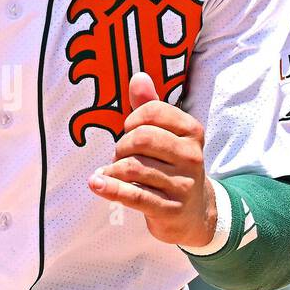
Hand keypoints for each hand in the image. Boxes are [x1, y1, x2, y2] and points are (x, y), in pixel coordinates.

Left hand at [87, 72, 216, 249]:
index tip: (130, 131)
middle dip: (121, 145)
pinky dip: (110, 188)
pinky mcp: (169, 209)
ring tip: (113, 173)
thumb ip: (150, 105)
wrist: (194, 212)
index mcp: (192, 132)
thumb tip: (138, 77)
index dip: (132, 120)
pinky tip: (95, 183)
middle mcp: (191, 156)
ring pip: (133, 167)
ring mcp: (182, 185)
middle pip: (141, 138)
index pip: (152, 112)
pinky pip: (134, 195)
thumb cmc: (171, 165)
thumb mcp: (167, 134)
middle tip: (121, 155)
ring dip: (114, 169)